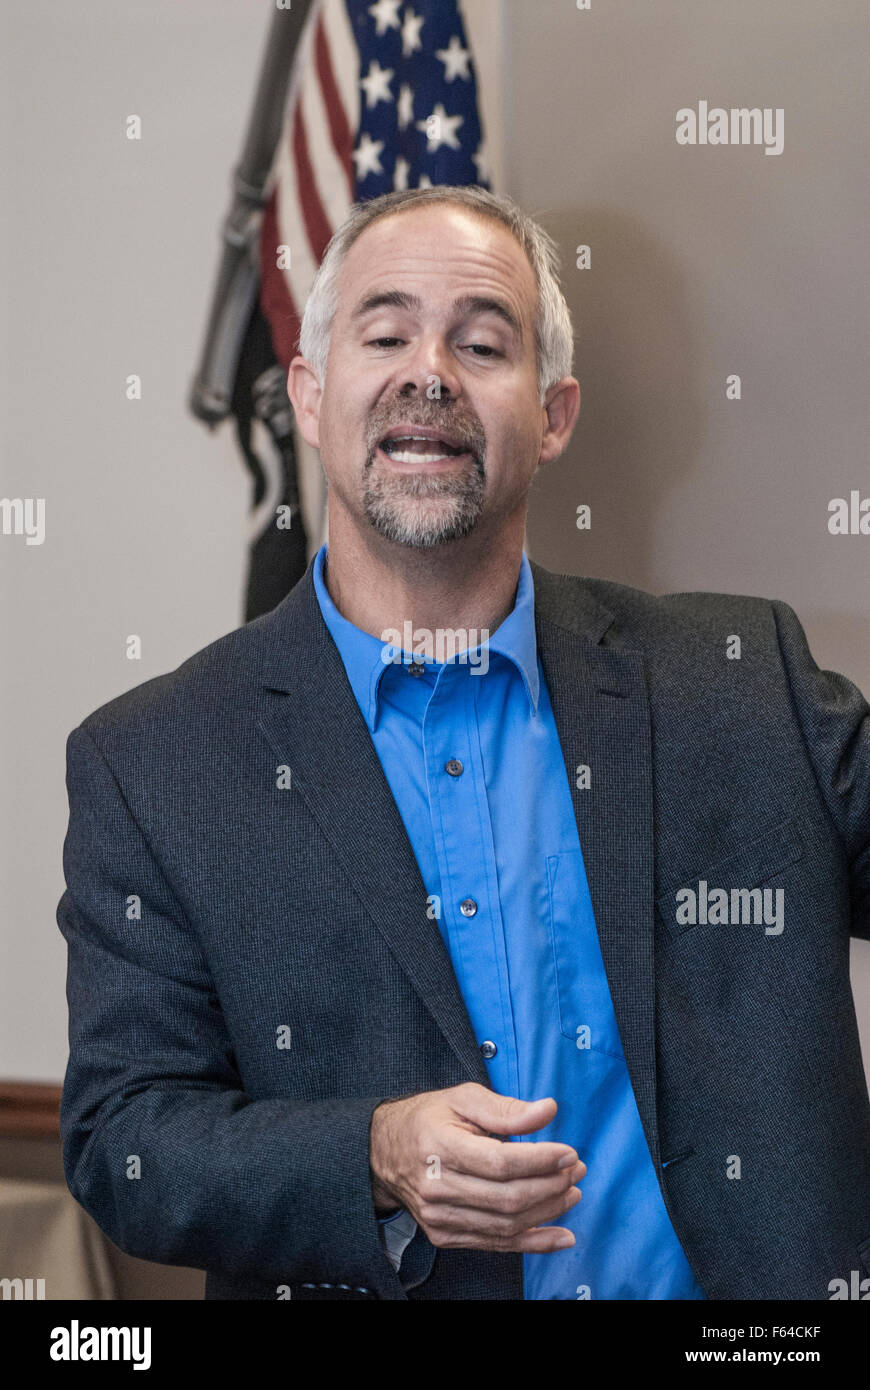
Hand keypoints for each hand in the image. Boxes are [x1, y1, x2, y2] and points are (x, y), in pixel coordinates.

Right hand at [369, 1082, 584, 1252]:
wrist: (382, 1152)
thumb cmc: (427, 1119)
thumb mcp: (462, 1098)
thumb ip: (505, 1108)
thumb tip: (548, 1111)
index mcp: (440, 1148)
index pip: (500, 1162)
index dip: (540, 1161)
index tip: (568, 1152)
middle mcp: (438, 1188)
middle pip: (508, 1197)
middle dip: (551, 1185)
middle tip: (576, 1169)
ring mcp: (441, 1218)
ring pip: (507, 1224)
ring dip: (548, 1211)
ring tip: (572, 1192)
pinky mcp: (446, 1236)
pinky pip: (498, 1244)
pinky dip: (535, 1243)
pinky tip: (561, 1236)